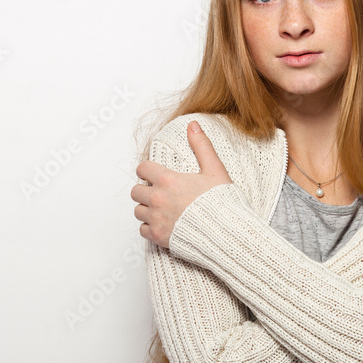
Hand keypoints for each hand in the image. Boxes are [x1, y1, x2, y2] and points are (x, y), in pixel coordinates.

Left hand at [132, 121, 232, 248]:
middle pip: (136, 191)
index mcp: (167, 180)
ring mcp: (156, 219)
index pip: (142, 169)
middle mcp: (157, 199)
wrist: (225, 232)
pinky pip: (142, 230)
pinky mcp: (158, 237)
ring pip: (138, 211)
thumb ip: (201, 146)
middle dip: (145, 191)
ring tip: (161, 209)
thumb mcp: (214, 169)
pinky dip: (150, 228)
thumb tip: (193, 126)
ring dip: (146, 209)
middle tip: (159, 193)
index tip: (153, 174)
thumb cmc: (222, 202)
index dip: (147, 170)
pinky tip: (162, 225)